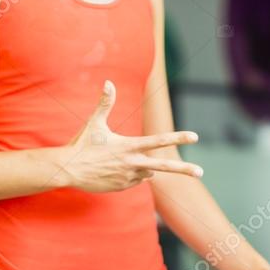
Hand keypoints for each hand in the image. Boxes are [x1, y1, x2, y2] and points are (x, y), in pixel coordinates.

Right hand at [56, 81, 204, 192]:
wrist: (68, 170)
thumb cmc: (81, 144)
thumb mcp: (94, 123)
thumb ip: (105, 103)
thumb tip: (108, 82)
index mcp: (129, 146)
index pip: (159, 140)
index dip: (178, 137)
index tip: (195, 136)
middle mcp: (133, 163)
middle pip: (164, 166)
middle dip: (184, 169)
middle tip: (201, 172)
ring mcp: (128, 178)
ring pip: (146, 173)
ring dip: (141, 167)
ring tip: (118, 161)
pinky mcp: (122, 187)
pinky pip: (133, 181)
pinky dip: (130, 175)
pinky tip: (113, 170)